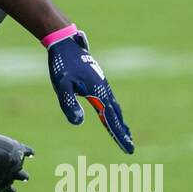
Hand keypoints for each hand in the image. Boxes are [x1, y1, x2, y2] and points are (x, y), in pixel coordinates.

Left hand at [44, 27, 132, 153]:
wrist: (65, 43)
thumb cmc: (62, 64)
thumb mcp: (62, 85)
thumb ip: (69, 104)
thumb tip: (78, 122)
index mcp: (98, 93)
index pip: (110, 119)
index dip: (119, 135)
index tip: (128, 149)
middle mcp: (104, 89)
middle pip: (115, 114)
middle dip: (122, 131)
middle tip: (130, 146)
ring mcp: (102, 84)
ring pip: (114, 106)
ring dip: (119, 120)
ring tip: (125, 133)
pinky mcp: (97, 80)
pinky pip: (109, 99)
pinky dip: (113, 109)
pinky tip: (112, 112)